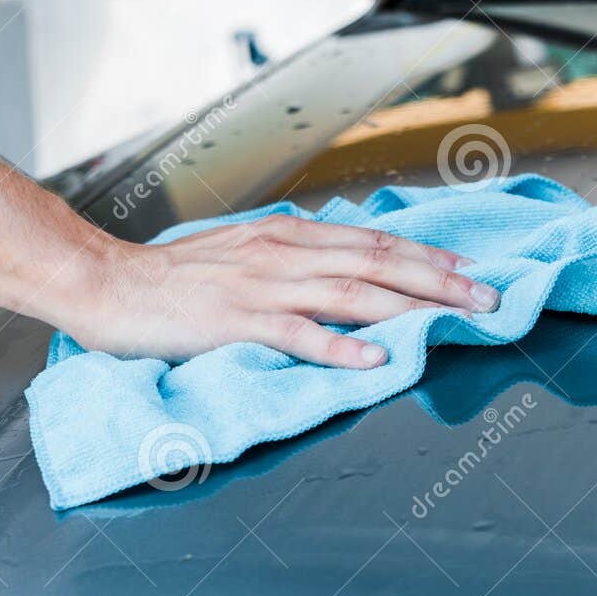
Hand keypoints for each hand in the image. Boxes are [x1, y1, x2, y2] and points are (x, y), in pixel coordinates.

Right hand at [62, 215, 500, 367]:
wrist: (108, 285)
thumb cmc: (173, 279)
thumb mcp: (242, 253)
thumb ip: (290, 258)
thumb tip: (337, 264)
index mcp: (285, 237)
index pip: (372, 241)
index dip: (426, 255)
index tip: (469, 269)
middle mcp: (282, 254)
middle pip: (377, 262)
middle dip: (439, 279)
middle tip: (488, 296)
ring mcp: (261, 287)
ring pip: (352, 292)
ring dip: (410, 307)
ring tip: (454, 319)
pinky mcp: (236, 321)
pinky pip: (298, 334)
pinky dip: (341, 346)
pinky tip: (377, 358)